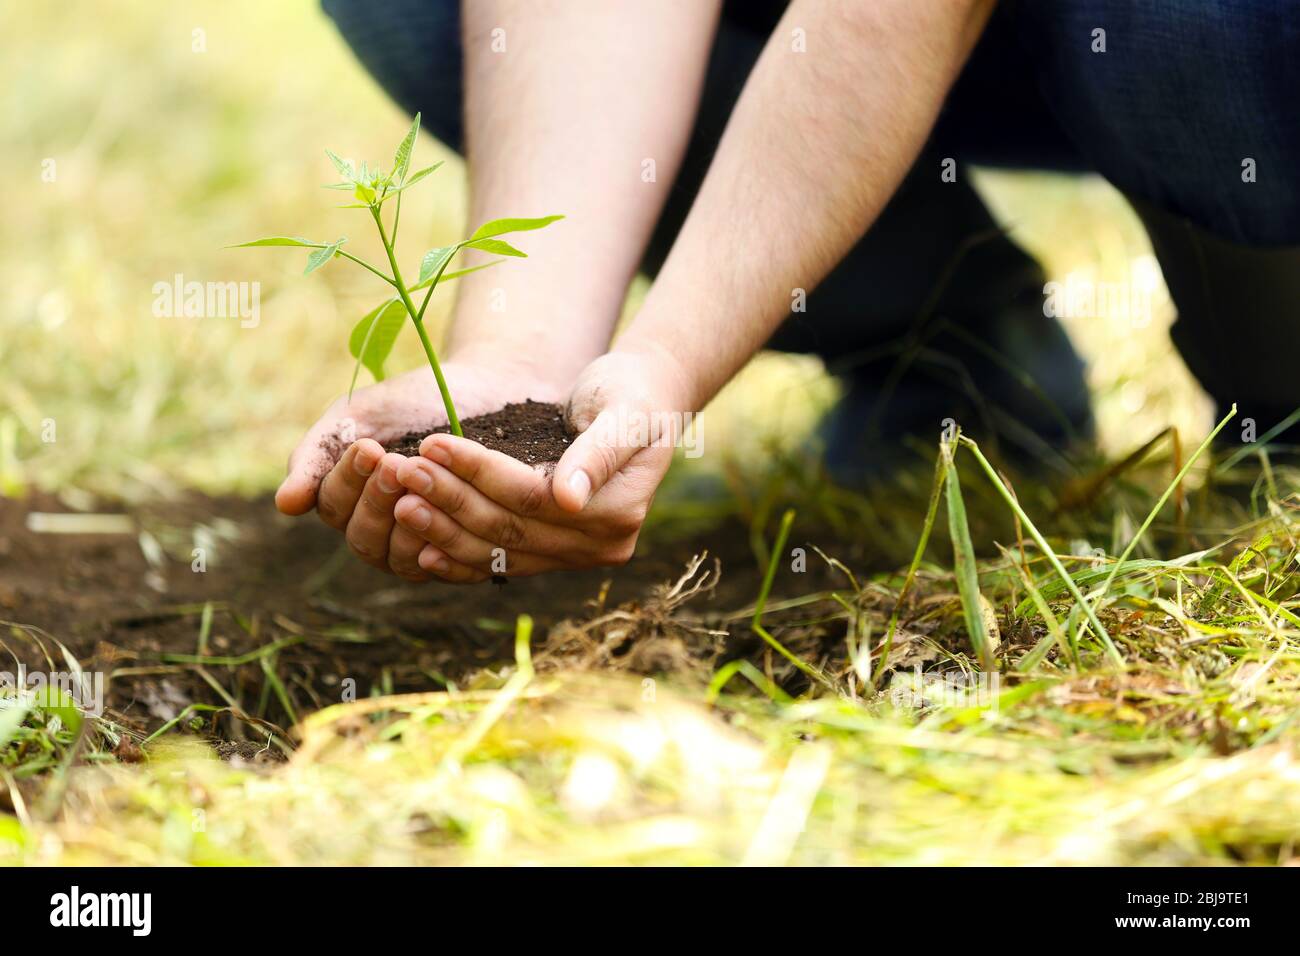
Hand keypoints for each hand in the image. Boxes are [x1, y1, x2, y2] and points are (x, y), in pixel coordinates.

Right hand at [275, 361, 565, 580]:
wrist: (482, 394)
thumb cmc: (412, 404)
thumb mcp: (358, 416)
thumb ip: (317, 455)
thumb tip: (286, 505)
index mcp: (348, 502)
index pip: (333, 506)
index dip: (347, 481)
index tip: (369, 447)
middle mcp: (379, 533)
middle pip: (362, 537)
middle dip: (377, 501)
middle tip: (396, 464)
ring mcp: (417, 547)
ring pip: (397, 558)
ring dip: (407, 522)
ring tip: (422, 483)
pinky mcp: (460, 554)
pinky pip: (444, 566)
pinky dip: (442, 544)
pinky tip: (447, 515)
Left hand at [389, 348, 692, 581]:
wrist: (642, 404)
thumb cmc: (633, 396)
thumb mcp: (625, 413)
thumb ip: (598, 454)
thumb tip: (568, 500)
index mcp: (618, 514)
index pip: (533, 497)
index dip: (480, 472)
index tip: (433, 443)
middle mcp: (599, 546)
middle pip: (510, 528)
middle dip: (451, 499)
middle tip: (402, 471)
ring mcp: (576, 557)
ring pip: (498, 552)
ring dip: (445, 530)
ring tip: (399, 503)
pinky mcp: (553, 554)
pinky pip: (500, 564)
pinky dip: (459, 560)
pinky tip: (420, 552)